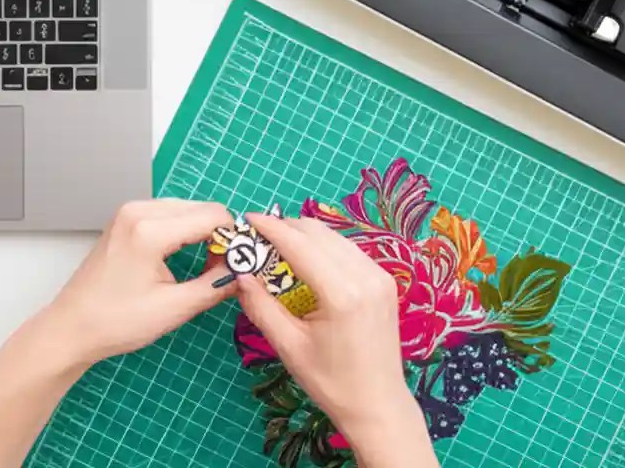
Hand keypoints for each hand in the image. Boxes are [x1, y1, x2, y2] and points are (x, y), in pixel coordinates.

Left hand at [41, 199, 235, 366]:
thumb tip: (242, 273)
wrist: (71, 328)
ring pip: (184, 209)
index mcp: (150, 230)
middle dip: (217, 235)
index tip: (238, 265)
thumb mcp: (174, 308)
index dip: (233, 239)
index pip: (212, 216)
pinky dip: (183, 231)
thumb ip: (215, 286)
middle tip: (221, 270)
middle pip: (199, 208)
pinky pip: (166, 214)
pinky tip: (182, 257)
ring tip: (203, 268)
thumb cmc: (116, 322)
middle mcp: (138, 211)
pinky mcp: (124, 220)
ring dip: (201, 232)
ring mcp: (128, 213)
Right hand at [237, 214, 437, 467]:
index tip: (248, 219)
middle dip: (286, 228)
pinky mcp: (385, 281)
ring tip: (277, 247)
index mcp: (343, 295)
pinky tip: (306, 260)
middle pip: (318, 233)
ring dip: (305, 236)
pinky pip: (348, 250)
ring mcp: (380, 276)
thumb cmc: (330, 382)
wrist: (377, 404)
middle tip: (257, 237)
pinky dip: (324, 248)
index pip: (300, 245)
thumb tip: (240, 273)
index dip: (271, 228)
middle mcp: (366, 277)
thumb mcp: (288, 346)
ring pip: (334, 238)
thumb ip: (261, 306)